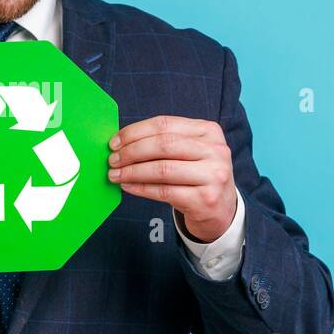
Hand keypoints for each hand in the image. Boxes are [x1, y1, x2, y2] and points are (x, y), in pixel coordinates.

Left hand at [107, 114, 236, 241]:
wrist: (221, 209)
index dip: (135, 132)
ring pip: (162, 169)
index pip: (165, 124)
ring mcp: (213, 176)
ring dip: (132, 172)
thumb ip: (164, 142)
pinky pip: (164, 191)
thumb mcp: (191, 151)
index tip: (114, 142)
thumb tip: (122, 142)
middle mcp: (215, 150)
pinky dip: (141, 188)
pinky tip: (128, 187)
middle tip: (112, 160)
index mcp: (209, 131)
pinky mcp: (204, 199)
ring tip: (115, 175)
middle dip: (131, 152)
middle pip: (163, 145)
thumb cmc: (198, 175)